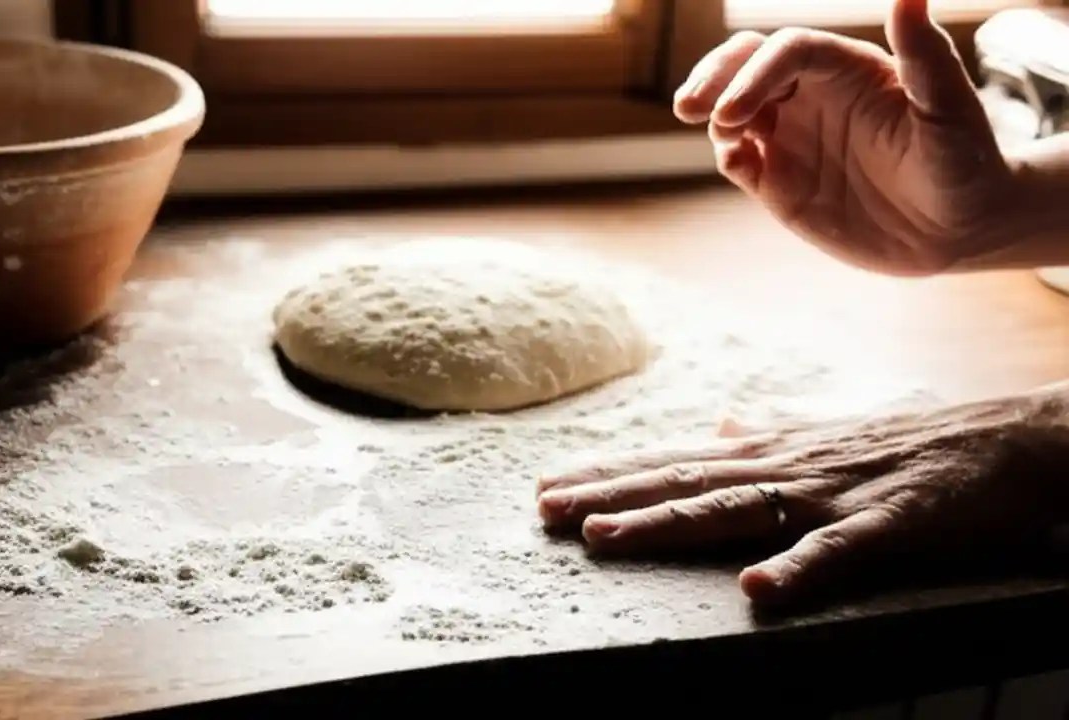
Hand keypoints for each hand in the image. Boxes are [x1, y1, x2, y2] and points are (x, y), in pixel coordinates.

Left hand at [536, 391, 1068, 607]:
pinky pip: (838, 551)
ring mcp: (834, 492)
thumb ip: (776, 425)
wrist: (1012, 439)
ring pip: (736, 508)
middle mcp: (788, 464)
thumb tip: (728, 419)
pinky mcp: (890, 523)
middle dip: (610, 494)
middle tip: (545, 511)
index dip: (610, 473)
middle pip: (684, 482)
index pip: (674, 461)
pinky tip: (754, 590)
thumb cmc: (920, 439)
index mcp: (774, 448)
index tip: (548, 485)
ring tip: (604, 537)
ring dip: (667, 524)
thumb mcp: (833, 430)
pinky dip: (796, 568)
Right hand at [673, 0, 1014, 275]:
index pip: (786, 52)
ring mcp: (791, 137)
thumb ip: (926, 56)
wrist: (959, 229)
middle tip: (686, 108)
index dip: (754, 74)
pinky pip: (738, 158)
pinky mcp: (779, 180)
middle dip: (712, 79)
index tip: (735, 112)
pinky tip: (734, 160)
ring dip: (712, 115)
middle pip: (744, 66)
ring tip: (720, 136)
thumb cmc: (966, 163)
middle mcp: (812, 95)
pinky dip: (725, 153)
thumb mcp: (950, 111)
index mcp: (848, 69)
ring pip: (731, 108)